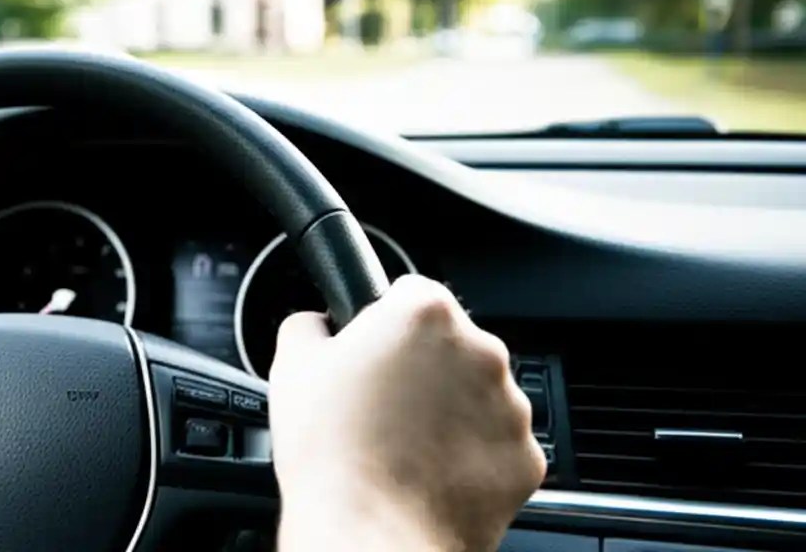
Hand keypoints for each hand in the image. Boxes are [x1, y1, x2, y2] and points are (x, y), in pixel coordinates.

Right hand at [270, 275, 544, 551]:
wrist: (368, 535)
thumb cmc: (330, 454)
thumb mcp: (293, 366)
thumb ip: (310, 324)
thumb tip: (319, 323)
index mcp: (425, 314)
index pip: (413, 292)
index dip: (387, 323)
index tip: (374, 353)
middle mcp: (480, 350)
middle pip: (452, 343)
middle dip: (425, 368)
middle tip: (383, 406)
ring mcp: (510, 407)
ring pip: (479, 394)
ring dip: (451, 411)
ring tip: (404, 446)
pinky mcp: (525, 458)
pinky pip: (498, 445)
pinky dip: (473, 456)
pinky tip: (431, 473)